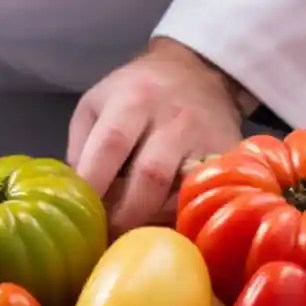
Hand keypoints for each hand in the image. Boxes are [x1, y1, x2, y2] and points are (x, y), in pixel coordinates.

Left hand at [67, 37, 247, 233]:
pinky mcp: (228, 158)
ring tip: (136, 230)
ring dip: (154, 219)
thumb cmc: (137, 93)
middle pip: (151, 175)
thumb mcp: (97, 102)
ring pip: (181, 193)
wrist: (199, 72)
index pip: (111, 146)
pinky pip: (203, 196)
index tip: (83, 215)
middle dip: (127, 214)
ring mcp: (206, 139)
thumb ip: (80, 147)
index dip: (94, 184)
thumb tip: (77, 197)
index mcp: (134, 100)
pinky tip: (166, 219)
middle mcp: (173, 118)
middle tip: (111, 234)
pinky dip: (182, 214)